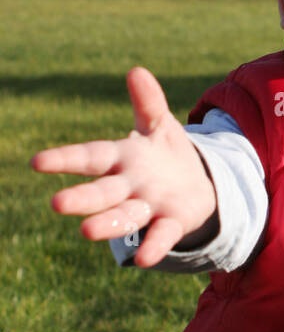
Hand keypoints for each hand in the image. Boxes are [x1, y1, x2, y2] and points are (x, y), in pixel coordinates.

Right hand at [30, 67, 216, 267]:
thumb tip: (136, 71)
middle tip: (57, 204)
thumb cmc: (166, 156)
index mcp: (121, 159)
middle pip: (102, 193)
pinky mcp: (172, 223)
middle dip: (82, 198)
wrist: (197, 186)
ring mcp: (149, 207)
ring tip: (86, 232)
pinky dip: (153, 246)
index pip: (90, 157)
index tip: (37, 162)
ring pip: (125, 218)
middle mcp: (129, 187)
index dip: (65, 159)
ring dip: (108, 225)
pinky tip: (144, 260)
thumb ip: (148, 103)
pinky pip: (161, 235)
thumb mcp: (159, 126)